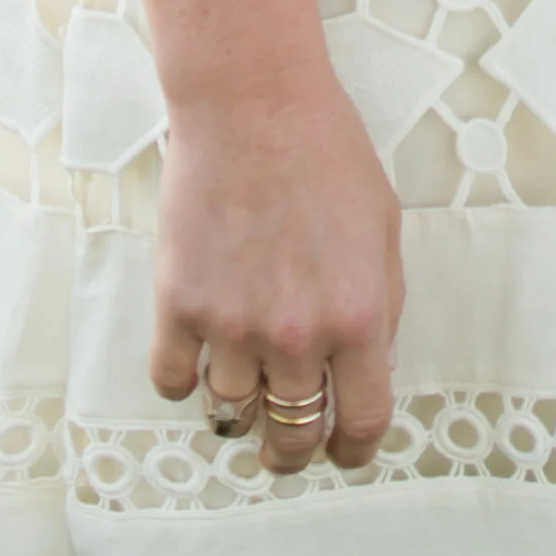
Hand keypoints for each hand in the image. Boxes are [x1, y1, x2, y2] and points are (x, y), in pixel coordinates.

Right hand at [149, 71, 404, 473]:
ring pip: (231, 413)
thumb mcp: (383, 227)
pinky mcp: (178, 305)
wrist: (251, 103)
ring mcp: (231, 325)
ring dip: (241, 408)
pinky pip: (173, 381)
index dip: (354, 450)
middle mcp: (295, 334)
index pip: (361, 422)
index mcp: (357, 317)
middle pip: (291, 436)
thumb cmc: (325, 152)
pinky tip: (198, 356)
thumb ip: (379, 305)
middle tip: (288, 444)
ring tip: (244, 384)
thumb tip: (367, 367)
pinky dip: (184, 380)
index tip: (344, 453)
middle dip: (293, 451)